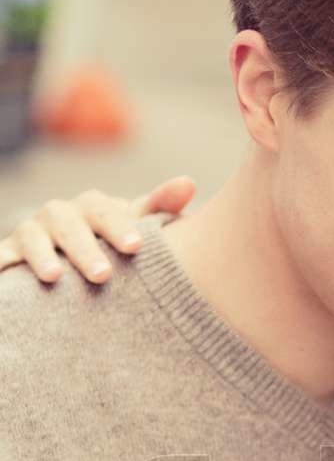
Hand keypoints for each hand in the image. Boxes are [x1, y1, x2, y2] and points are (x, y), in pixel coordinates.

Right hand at [0, 176, 195, 283]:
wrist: (74, 253)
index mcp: (91, 207)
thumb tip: (188, 184)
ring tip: (53, 277)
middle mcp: (58, 215)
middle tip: (103, 275)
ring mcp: (31, 233)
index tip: (136, 247)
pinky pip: (2, 259)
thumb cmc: (112, 240)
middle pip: (68, 224)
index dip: (118, 226)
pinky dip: (1, 266)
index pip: (104, 210)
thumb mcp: (135, 225)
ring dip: (40, 254)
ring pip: (31, 237)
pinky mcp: (9, 254)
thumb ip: (159, 208)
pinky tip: (3, 275)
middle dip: (84, 248)